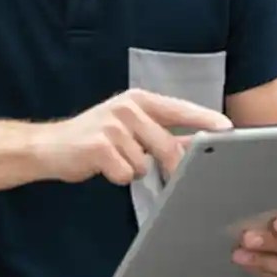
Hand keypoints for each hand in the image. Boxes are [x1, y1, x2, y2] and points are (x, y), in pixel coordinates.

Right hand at [31, 88, 232, 185]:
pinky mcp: (99, 146)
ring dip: (132, 170)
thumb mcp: (128, 128)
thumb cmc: (94, 139)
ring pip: (144, 164)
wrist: (49, 146)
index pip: (179, 110)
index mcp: (138, 100)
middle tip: (172, 176)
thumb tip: (196, 145)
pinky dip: (116, 176)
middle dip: (172, 166)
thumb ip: (159, 133)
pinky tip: (102, 166)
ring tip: (113, 160)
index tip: (228, 129)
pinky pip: (124, 173)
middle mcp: (127, 108)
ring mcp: (112, 126)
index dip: (204, 120)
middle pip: (167, 144)